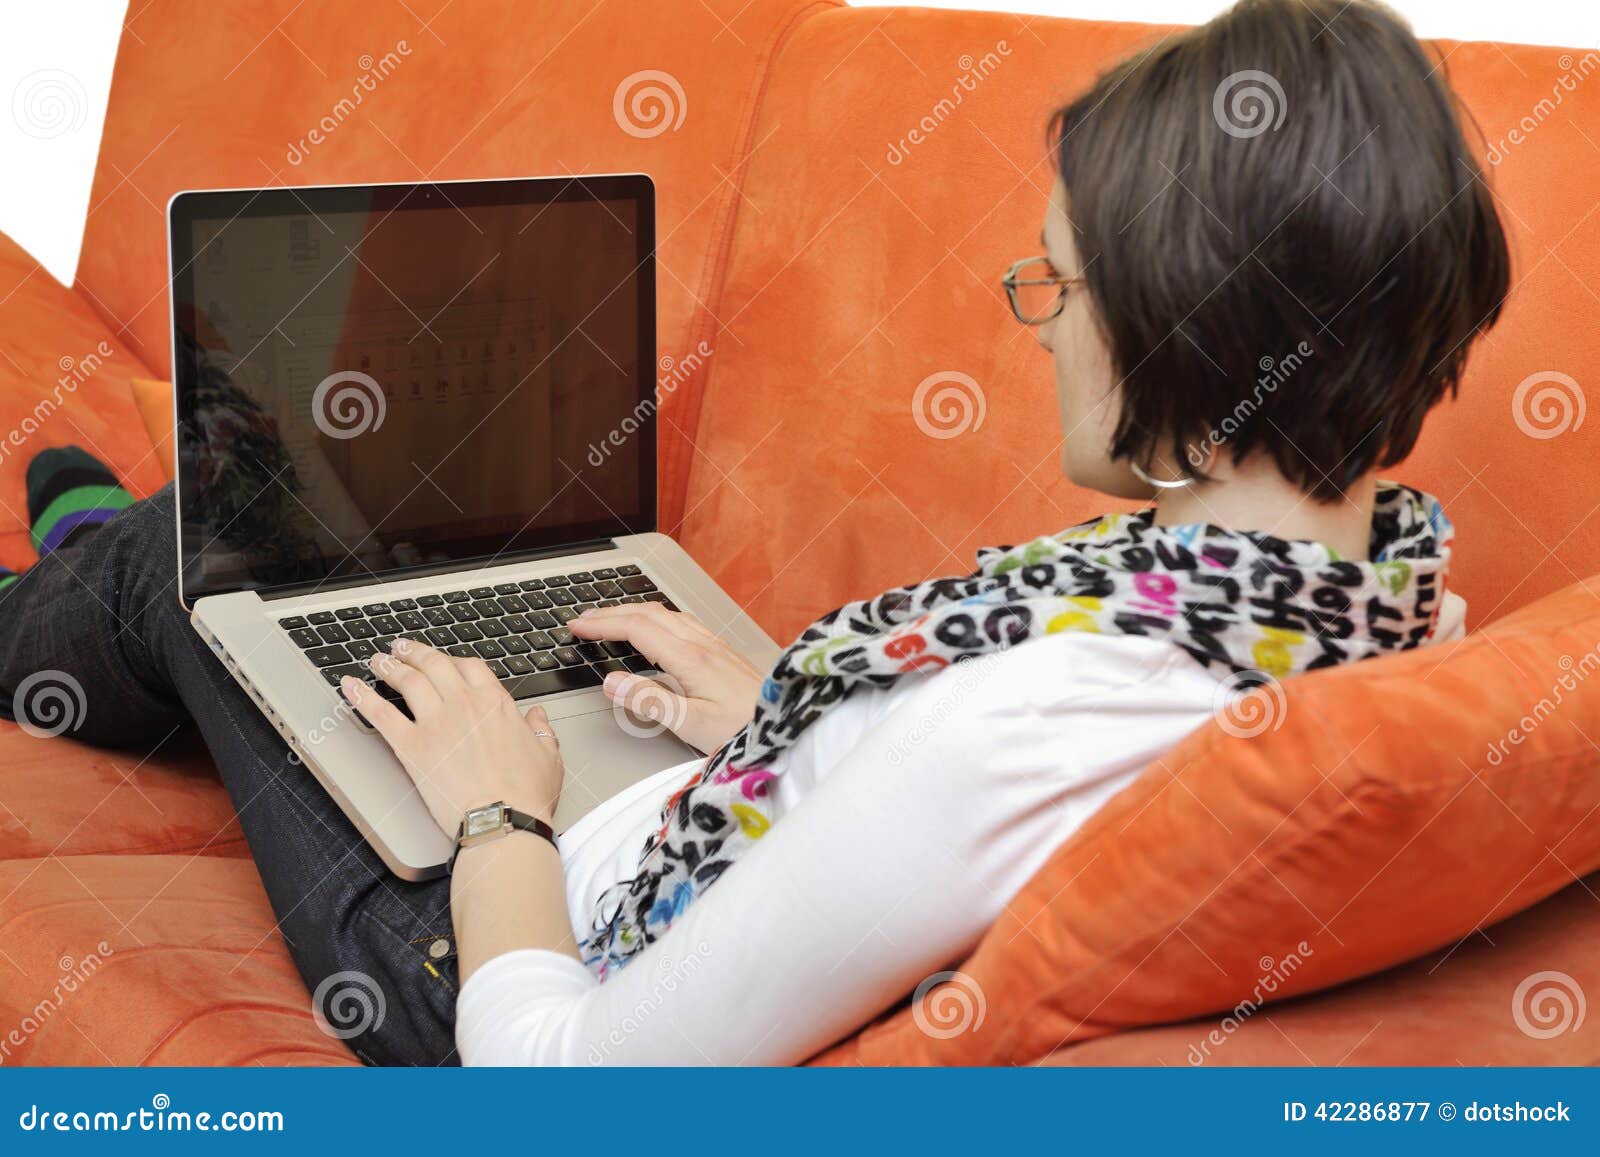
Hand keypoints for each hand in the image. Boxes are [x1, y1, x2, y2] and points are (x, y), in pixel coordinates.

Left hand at [340, 638, 562, 833]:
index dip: (453, 659)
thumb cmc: (526, 793)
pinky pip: (380, 714)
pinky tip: (349, 686)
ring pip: (407, 681)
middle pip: (434, 665)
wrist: (502, 819)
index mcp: (496, 703)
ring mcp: (435, 723)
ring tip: (379, 659)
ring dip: (390, 666)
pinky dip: (362, 697)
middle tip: (402, 647)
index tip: (444, 660)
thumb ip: (541, 730)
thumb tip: (538, 718)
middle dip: (415, 652)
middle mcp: (463, 704)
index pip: (469, 666)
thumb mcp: (548, 755)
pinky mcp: (412, 747)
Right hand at [568, 602, 762, 753]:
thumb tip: (611, 682)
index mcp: (691, 658)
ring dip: (634, 613)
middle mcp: (703, 644)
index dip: (602, 624)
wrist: (787, 724)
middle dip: (612, 613)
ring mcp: (715, 646)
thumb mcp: (692, 723)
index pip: (636, 628)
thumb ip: (650, 701)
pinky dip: (657, 619)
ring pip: (667, 614)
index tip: (576, 626)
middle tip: (584, 619)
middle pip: (649, 614)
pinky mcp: (724, 653)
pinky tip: (658, 630)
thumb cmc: (746, 729)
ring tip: (613, 621)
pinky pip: (684, 623)